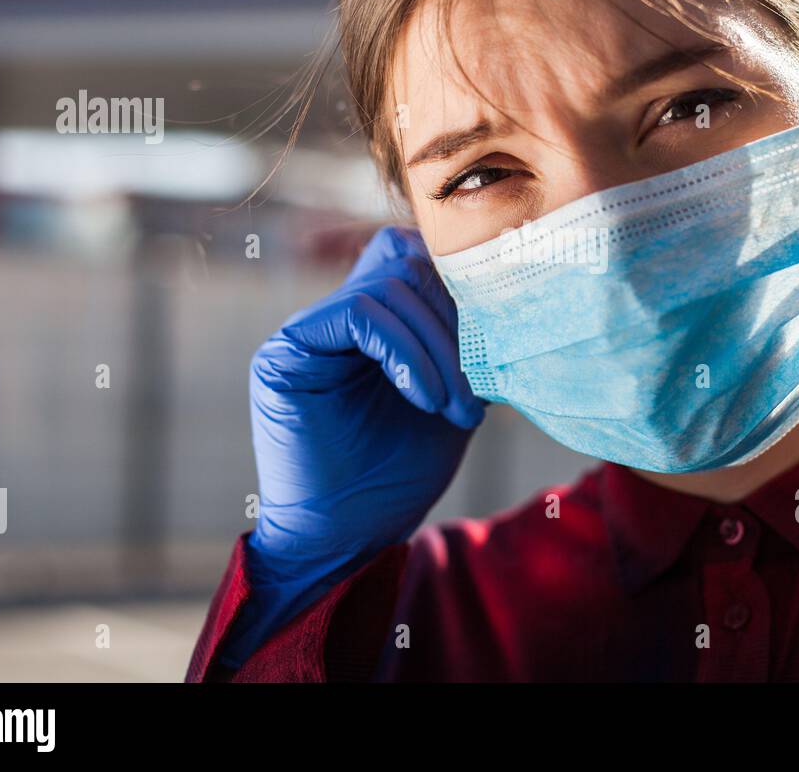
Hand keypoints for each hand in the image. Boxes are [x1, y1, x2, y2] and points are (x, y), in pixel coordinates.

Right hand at [248, 225, 484, 579]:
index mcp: (374, 321)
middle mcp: (336, 316)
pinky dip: (405, 352)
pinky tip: (425, 399)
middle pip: (408, 265)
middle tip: (482, 387)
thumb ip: (465, 346)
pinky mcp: (287, 351)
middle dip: (458, 321)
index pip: (419, 259)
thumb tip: (512, 300)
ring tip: (458, 406)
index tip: (498, 347)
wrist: (348, 538)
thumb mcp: (451, 398)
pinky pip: (357, 313)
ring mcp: (308, 329)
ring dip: (439, 348)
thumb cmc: (398, 475)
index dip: (464, 290)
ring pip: (389, 287)